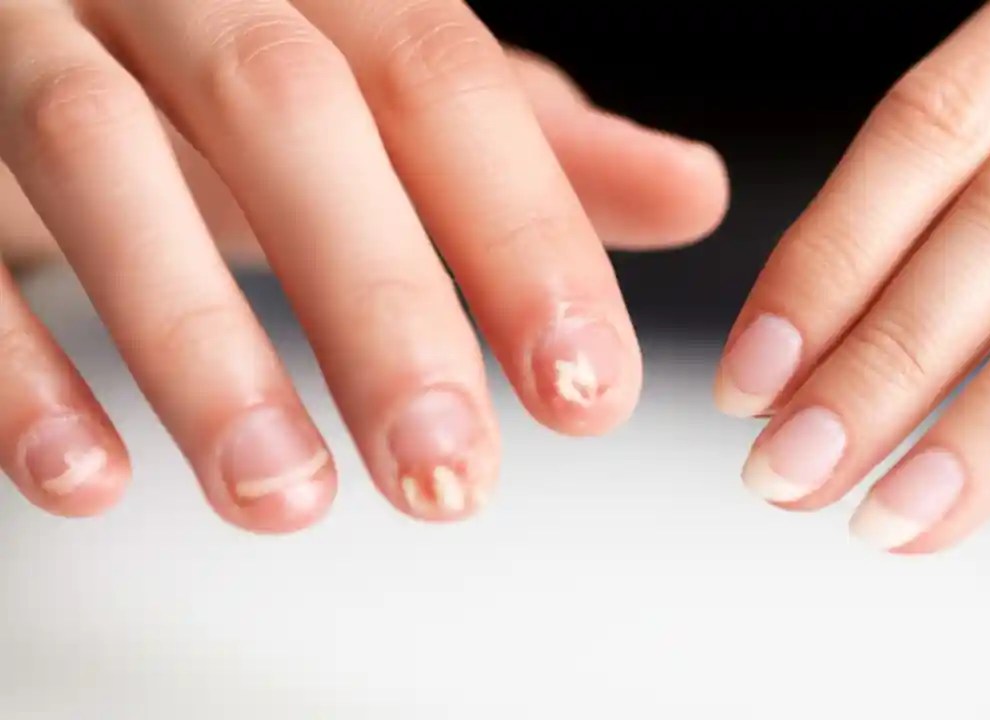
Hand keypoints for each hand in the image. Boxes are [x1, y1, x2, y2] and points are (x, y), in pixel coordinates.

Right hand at [0, 0, 726, 531]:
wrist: (27, 23)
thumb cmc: (223, 69)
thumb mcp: (378, 94)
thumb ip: (527, 145)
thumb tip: (693, 192)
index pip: (441, 80)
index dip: (522, 232)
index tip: (588, 392)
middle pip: (284, 109)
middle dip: (378, 301)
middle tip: (448, 475)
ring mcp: (22, 29)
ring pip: (99, 155)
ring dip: (198, 344)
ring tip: (286, 500)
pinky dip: (12, 366)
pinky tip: (88, 481)